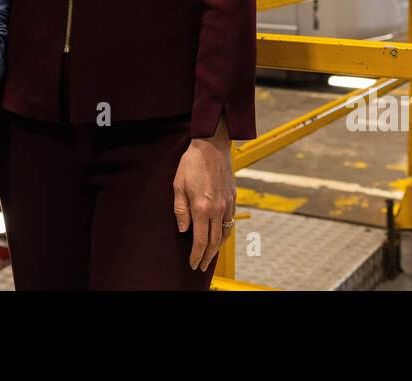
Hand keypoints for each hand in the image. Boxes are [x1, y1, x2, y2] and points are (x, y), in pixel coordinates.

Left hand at [172, 124, 235, 271]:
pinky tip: (220, 236)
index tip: (193, 263)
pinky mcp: (233, 198)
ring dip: (217, 248)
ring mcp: (227, 204)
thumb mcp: (178, 186)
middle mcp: (217, 209)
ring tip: (210, 255)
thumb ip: (180, 210)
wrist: (212, 147)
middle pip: (214, 241)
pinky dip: (225, 233)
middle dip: (207, 256)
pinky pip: (230, 222)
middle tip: (201, 265)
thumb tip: (183, 229)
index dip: (196, 255)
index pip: (200, 240)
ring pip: (224, 233)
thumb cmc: (192, 164)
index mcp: (202, 208)